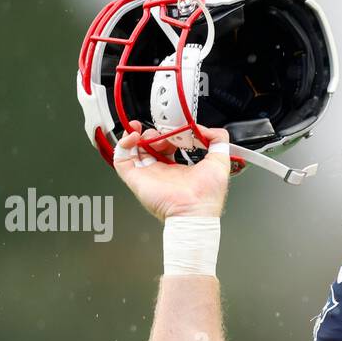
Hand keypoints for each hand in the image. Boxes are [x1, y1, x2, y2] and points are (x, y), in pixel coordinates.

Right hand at [112, 120, 230, 220]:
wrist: (194, 212)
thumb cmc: (206, 196)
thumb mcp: (220, 161)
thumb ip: (217, 141)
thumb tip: (206, 130)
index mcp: (180, 169)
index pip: (169, 146)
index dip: (170, 134)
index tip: (176, 128)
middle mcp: (162, 171)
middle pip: (151, 146)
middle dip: (155, 134)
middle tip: (163, 132)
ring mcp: (148, 174)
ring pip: (135, 149)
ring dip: (137, 135)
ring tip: (146, 132)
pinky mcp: (136, 178)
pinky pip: (121, 159)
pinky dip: (123, 144)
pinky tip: (134, 136)